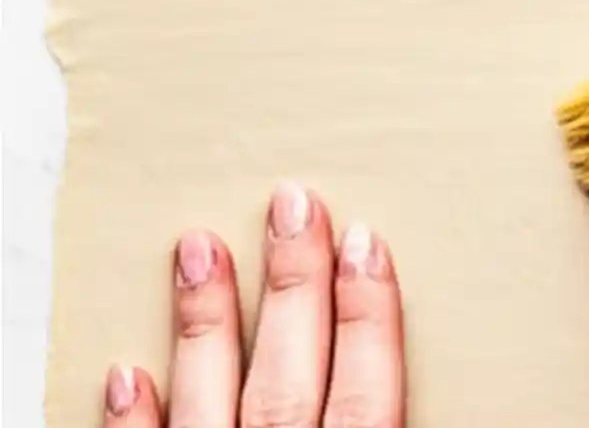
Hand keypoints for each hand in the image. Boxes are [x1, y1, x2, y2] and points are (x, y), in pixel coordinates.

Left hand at [101, 184, 405, 426]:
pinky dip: (134, 419)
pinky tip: (126, 372)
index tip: (365, 243)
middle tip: (292, 207)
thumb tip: (436, 391)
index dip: (369, 314)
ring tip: (198, 246)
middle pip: (288, 376)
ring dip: (207, 321)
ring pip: (210, 401)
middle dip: (293, 284)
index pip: (366, 392)